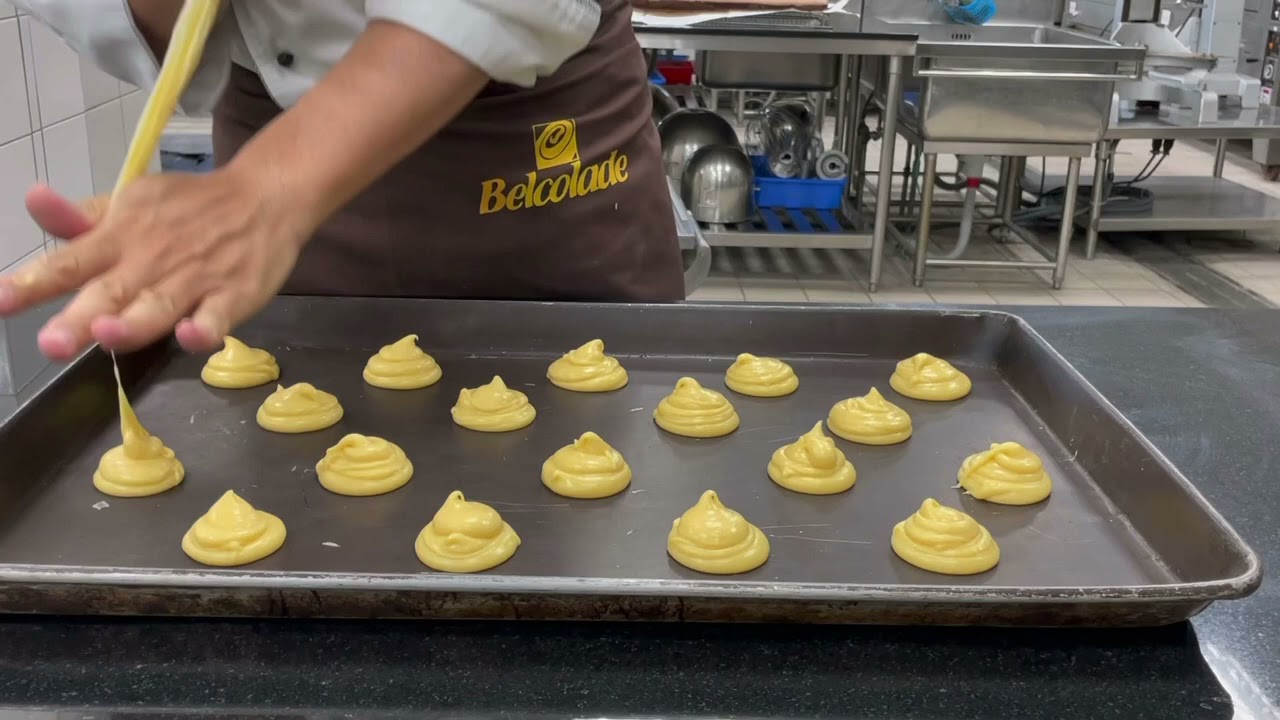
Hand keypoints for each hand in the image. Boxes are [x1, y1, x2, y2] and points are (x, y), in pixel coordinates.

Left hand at [0, 168, 307, 360]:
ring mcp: (195, 279)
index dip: (32, 282)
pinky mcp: (234, 296)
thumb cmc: (189, 208)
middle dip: (79, 319)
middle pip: (111, 292)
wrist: (265, 197)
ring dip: (136, 323)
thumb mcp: (133, 201)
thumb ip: (82, 217)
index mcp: (121, 236)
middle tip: (51, 344)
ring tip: (108, 335)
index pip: (70, 261)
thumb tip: (33, 200)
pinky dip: (205, 329)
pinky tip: (192, 336)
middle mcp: (151, 259)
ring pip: (161, 306)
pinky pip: (218, 317)